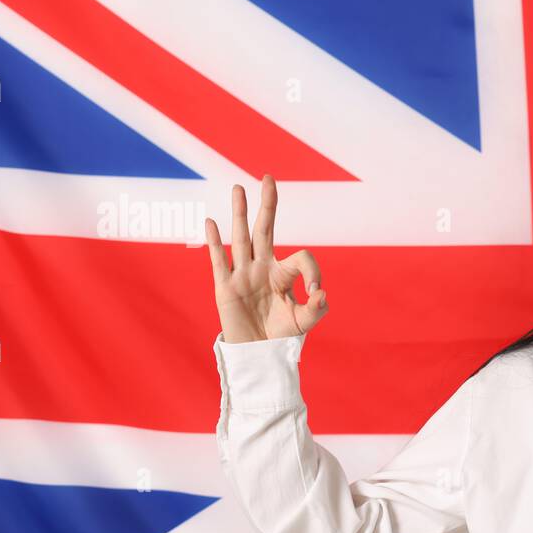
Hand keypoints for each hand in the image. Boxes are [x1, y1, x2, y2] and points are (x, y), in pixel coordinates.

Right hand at [204, 174, 327, 342]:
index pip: (301, 258)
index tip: (316, 292)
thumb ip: (316, 309)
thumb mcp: (303, 323)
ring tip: (238, 188)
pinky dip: (215, 242)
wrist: (257, 354)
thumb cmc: (281, 336)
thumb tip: (321, 293)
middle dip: (267, 205)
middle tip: (268, 178)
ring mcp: (243, 275)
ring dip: (240, 213)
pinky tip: (211, 222)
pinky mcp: (225, 287)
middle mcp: (262, 268)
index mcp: (283, 274)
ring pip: (241, 238)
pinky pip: (219, 261)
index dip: (312, 272)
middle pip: (265, 230)